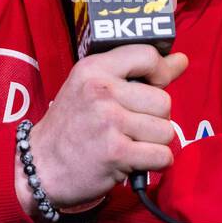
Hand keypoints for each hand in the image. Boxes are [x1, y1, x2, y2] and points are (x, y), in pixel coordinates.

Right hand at [14, 46, 188, 215]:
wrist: (40, 166)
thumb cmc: (72, 125)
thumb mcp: (94, 87)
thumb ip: (138, 72)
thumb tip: (181, 60)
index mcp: (94, 68)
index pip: (148, 56)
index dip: (161, 73)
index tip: (154, 87)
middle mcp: (101, 91)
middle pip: (164, 101)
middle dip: (156, 119)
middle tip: (132, 127)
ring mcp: (109, 122)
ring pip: (166, 131)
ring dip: (155, 143)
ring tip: (131, 144)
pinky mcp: (116, 153)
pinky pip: (162, 156)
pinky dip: (155, 163)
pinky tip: (136, 161)